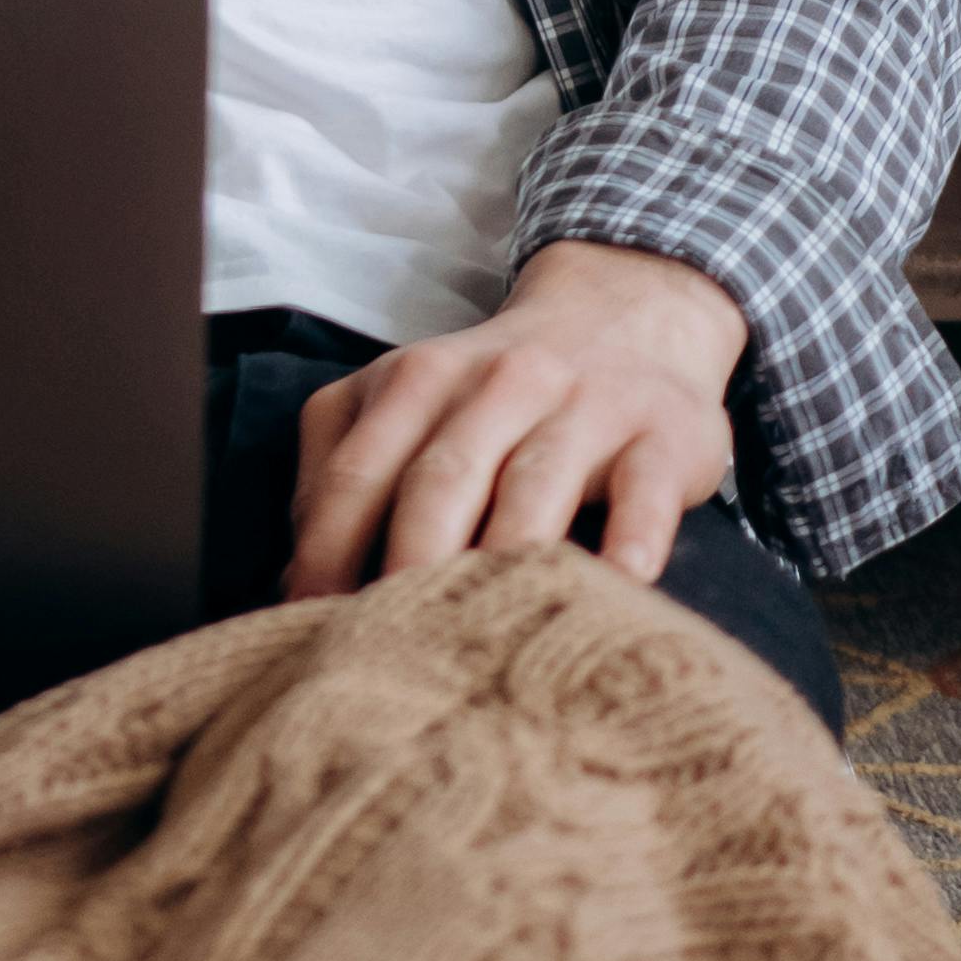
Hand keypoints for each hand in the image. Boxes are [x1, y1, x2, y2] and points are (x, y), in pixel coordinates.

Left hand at [284, 242, 745, 599]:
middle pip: (441, 481)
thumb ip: (345, 467)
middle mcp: (497, 384)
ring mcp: (585, 406)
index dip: (329, 548)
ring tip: (479, 644)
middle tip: (392, 648)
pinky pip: (641, 493)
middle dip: (408, 567)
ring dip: (500, 564)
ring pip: (534, 490)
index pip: (361, 470)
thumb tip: (298, 575)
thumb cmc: (494, 388)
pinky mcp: (661, 435)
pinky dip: (627, 544)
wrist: (626, 312)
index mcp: (418, 380)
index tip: (310, 620)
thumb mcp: (408, 398)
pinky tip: (610, 591)